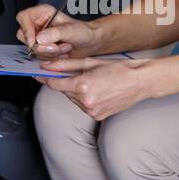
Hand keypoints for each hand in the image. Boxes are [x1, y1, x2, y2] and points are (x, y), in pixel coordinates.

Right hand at [14, 3, 98, 58]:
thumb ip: (55, 33)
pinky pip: (37, 57)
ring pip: (31, 49)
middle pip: (24, 36)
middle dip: (41, 46)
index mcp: (42, 13)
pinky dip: (49, 58)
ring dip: (48, 53)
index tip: (35, 41)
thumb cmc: (83, 31)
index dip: (26, 30)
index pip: (23, 17)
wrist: (89, 43)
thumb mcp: (71, 30)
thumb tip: (39, 38)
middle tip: (57, 46)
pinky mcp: (41, 48)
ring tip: (63, 47)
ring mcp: (38, 37)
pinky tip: (60, 53)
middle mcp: (38, 24)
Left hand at [36, 56, 153, 120]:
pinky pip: (83, 106)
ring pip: (73, 100)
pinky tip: (97, 91)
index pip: (55, 84)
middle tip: (76, 74)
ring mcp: (91, 111)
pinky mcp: (97, 116)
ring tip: (93, 82)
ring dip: (76, 91)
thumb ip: (66, 65)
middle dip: (65, 82)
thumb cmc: (119, 69)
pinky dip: (84, 99)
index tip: (38, 74)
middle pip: (64, 91)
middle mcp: (85, 101)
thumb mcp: (90, 62)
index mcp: (83, 85)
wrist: (140, 82)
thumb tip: (48, 66)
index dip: (46, 78)